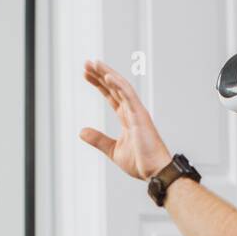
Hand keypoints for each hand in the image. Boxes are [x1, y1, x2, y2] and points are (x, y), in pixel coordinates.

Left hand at [80, 59, 172, 179]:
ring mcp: (137, 112)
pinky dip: (118, 85)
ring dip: (107, 74)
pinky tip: (107, 76)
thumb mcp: (112, 150)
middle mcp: (132, 111)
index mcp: (127, 118)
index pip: (111, 95)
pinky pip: (129, 96)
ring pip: (121, 86)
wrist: (154, 172)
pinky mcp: (140, 115)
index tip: (86, 74)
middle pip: (115, 87)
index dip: (99, 84)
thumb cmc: (141, 162)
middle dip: (100, 74)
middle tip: (86, 63)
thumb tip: (81, 132)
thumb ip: (98, 139)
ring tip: (94, 64)